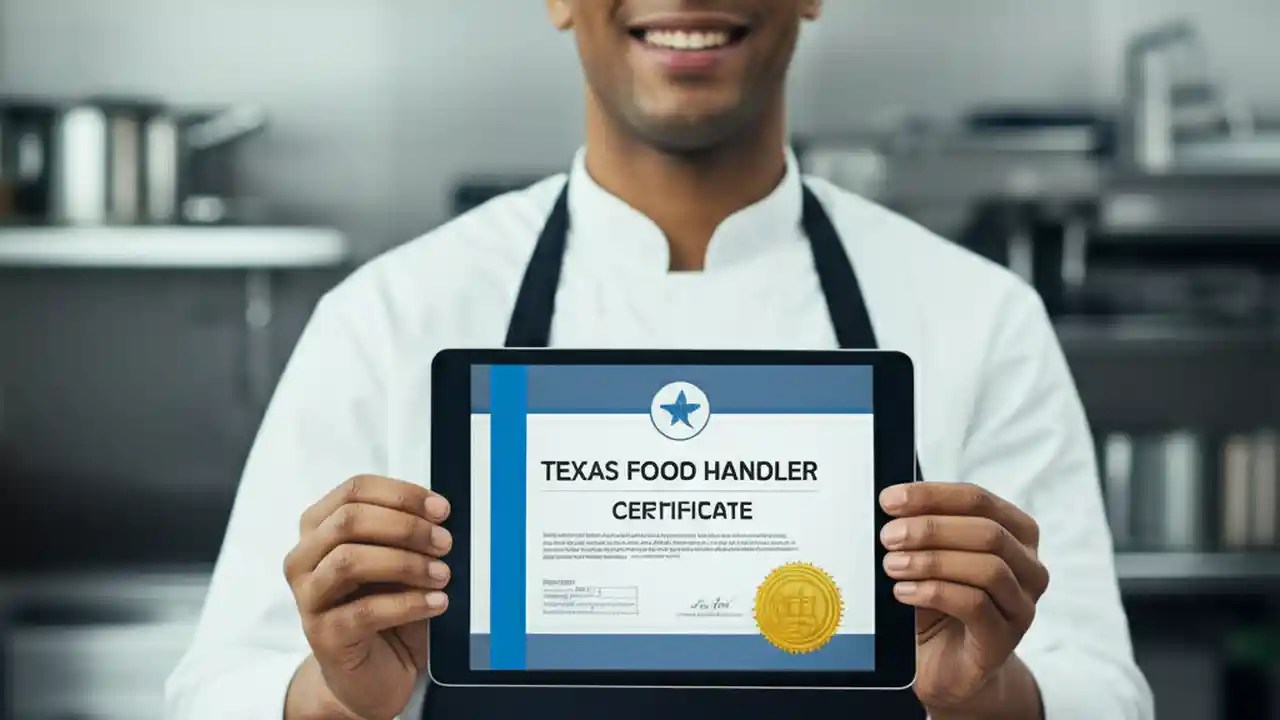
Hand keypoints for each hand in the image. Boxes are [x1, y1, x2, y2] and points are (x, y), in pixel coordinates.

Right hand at [283, 476, 452, 719]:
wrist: (371, 674)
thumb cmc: (385, 608)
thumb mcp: (399, 562)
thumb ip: (408, 535)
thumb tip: (441, 514)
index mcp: (320, 528)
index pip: (354, 491)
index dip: (401, 494)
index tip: (441, 510)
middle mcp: (304, 558)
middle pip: (348, 520)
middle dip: (405, 526)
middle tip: (444, 542)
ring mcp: (309, 597)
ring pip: (349, 561)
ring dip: (405, 563)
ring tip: (442, 574)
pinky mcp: (322, 635)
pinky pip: (364, 611)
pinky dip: (408, 603)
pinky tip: (437, 603)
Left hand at [879, 482, 1049, 717]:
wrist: (943, 662)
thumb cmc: (937, 602)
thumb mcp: (930, 557)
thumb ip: (922, 530)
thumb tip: (890, 504)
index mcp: (1014, 533)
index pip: (978, 500)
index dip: (933, 495)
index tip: (890, 499)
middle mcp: (1028, 566)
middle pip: (988, 532)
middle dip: (931, 529)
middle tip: (888, 536)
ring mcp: (1021, 604)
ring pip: (988, 568)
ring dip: (933, 561)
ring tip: (893, 565)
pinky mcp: (1005, 638)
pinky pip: (976, 605)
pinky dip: (934, 592)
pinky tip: (904, 591)